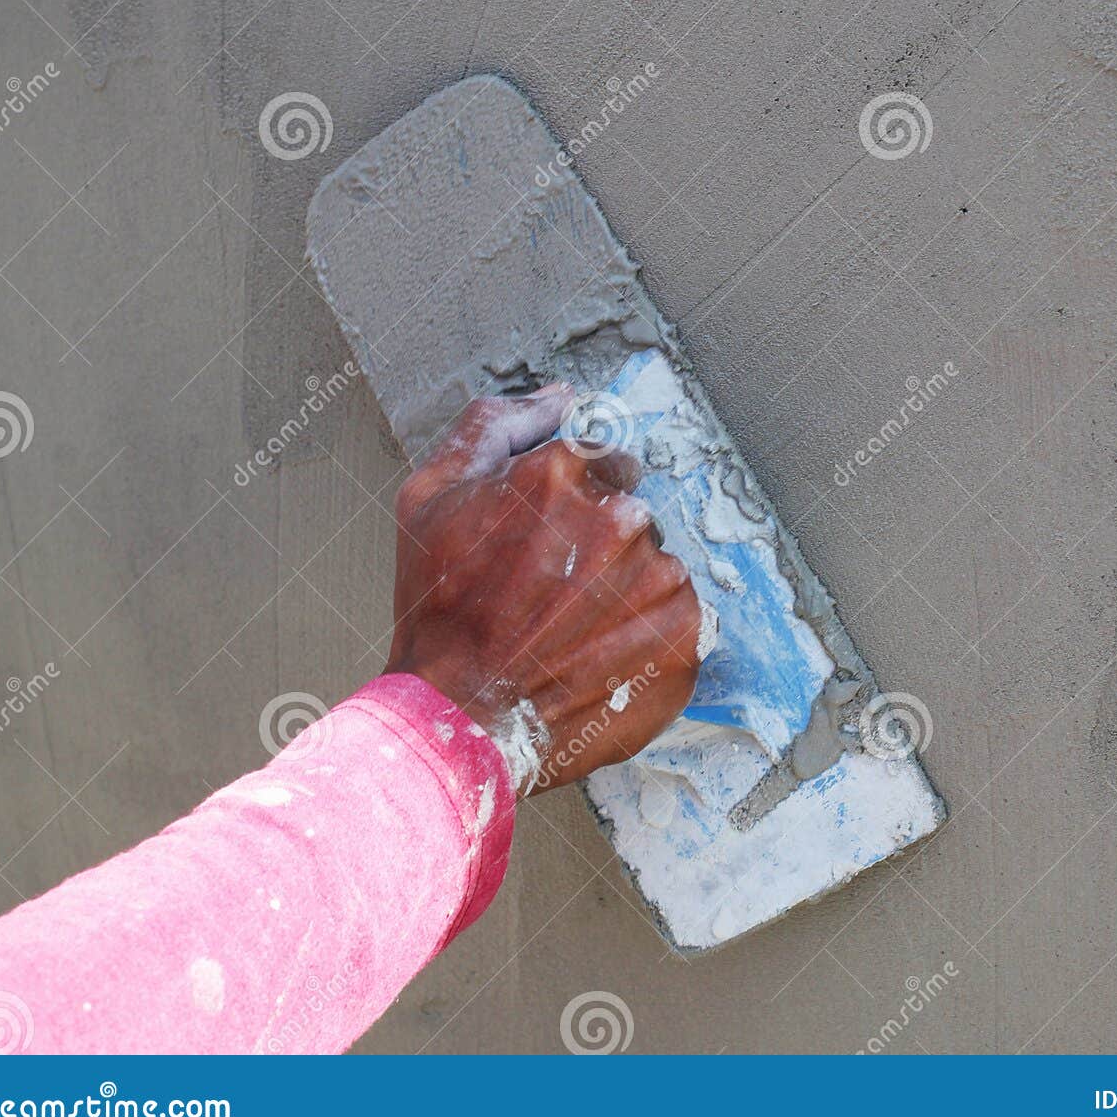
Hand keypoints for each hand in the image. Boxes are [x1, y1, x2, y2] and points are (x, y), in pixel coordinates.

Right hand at [382, 386, 701, 794]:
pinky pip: (679, 616)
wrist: (457, 719)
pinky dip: (646, 634)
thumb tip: (560, 396)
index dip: (574, 501)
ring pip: (656, 565)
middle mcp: (621, 519)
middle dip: (600, 543)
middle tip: (554, 592)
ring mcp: (658, 579)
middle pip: (632, 512)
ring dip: (626, 590)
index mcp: (562, 474)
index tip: (550, 539)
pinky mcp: (685, 636)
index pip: (603, 460)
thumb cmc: (437, 610)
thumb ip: (495, 425)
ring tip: (571, 631)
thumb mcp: (430, 494)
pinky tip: (599, 656)